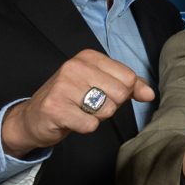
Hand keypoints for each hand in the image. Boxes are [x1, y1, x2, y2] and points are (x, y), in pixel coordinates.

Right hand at [1, 48, 154, 155]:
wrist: (34, 117)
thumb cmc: (73, 100)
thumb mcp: (101, 85)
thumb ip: (129, 86)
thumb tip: (150, 94)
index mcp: (89, 57)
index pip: (129, 77)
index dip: (123, 93)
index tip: (104, 94)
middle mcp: (74, 66)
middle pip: (120, 94)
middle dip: (110, 106)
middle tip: (89, 105)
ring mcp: (62, 86)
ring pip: (107, 110)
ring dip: (97, 117)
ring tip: (79, 111)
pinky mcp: (55, 108)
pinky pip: (91, 125)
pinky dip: (85, 127)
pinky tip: (71, 120)